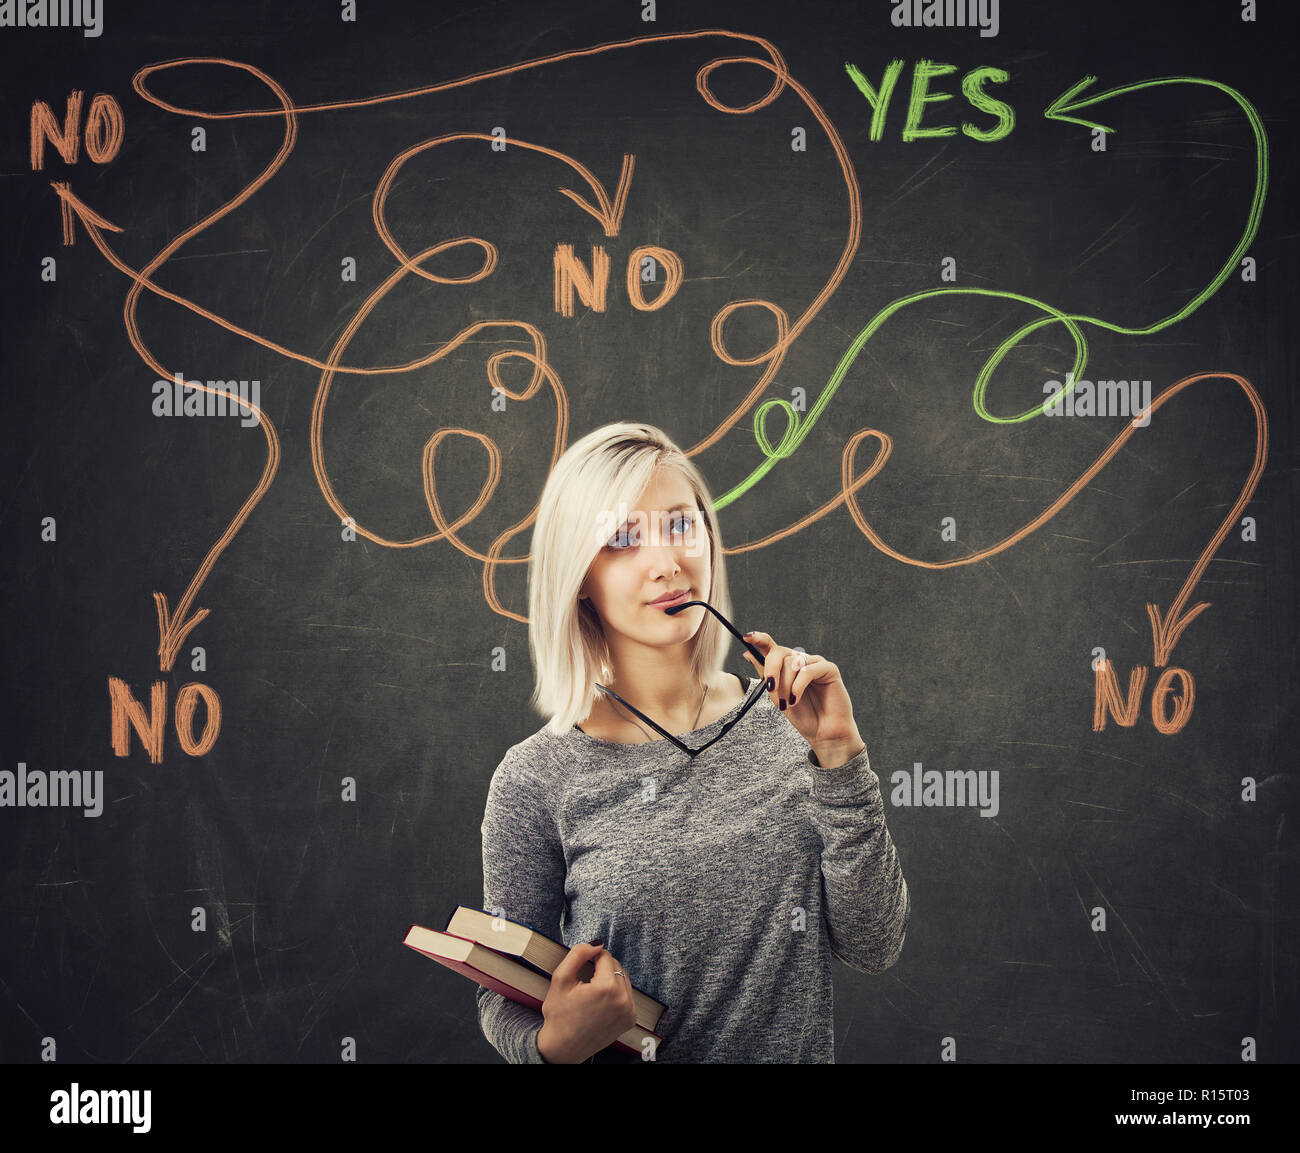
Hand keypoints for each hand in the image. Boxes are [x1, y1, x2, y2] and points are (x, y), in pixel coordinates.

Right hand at [536, 943, 636, 1062]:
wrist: (563, 1048)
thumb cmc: (559, 1015)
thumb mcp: (561, 979)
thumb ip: (578, 954)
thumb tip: (598, 943)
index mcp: (607, 988)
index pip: (605, 955)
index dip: (590, 958)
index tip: (580, 968)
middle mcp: (623, 999)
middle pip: (616, 965)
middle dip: (601, 968)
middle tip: (584, 981)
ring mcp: (629, 1011)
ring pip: (622, 978)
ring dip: (609, 978)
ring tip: (591, 990)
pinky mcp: (630, 1019)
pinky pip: (626, 994)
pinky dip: (615, 992)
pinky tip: (600, 1001)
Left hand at [742, 630, 864, 764]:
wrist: (823, 732)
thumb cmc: (802, 715)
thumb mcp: (777, 695)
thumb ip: (765, 674)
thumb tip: (747, 653)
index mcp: (786, 665)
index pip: (770, 645)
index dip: (758, 639)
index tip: (747, 637)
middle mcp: (799, 660)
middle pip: (779, 652)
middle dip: (771, 670)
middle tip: (771, 689)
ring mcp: (814, 663)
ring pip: (791, 662)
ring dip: (785, 684)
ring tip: (788, 702)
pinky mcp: (829, 668)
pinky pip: (807, 670)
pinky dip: (798, 685)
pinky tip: (796, 699)